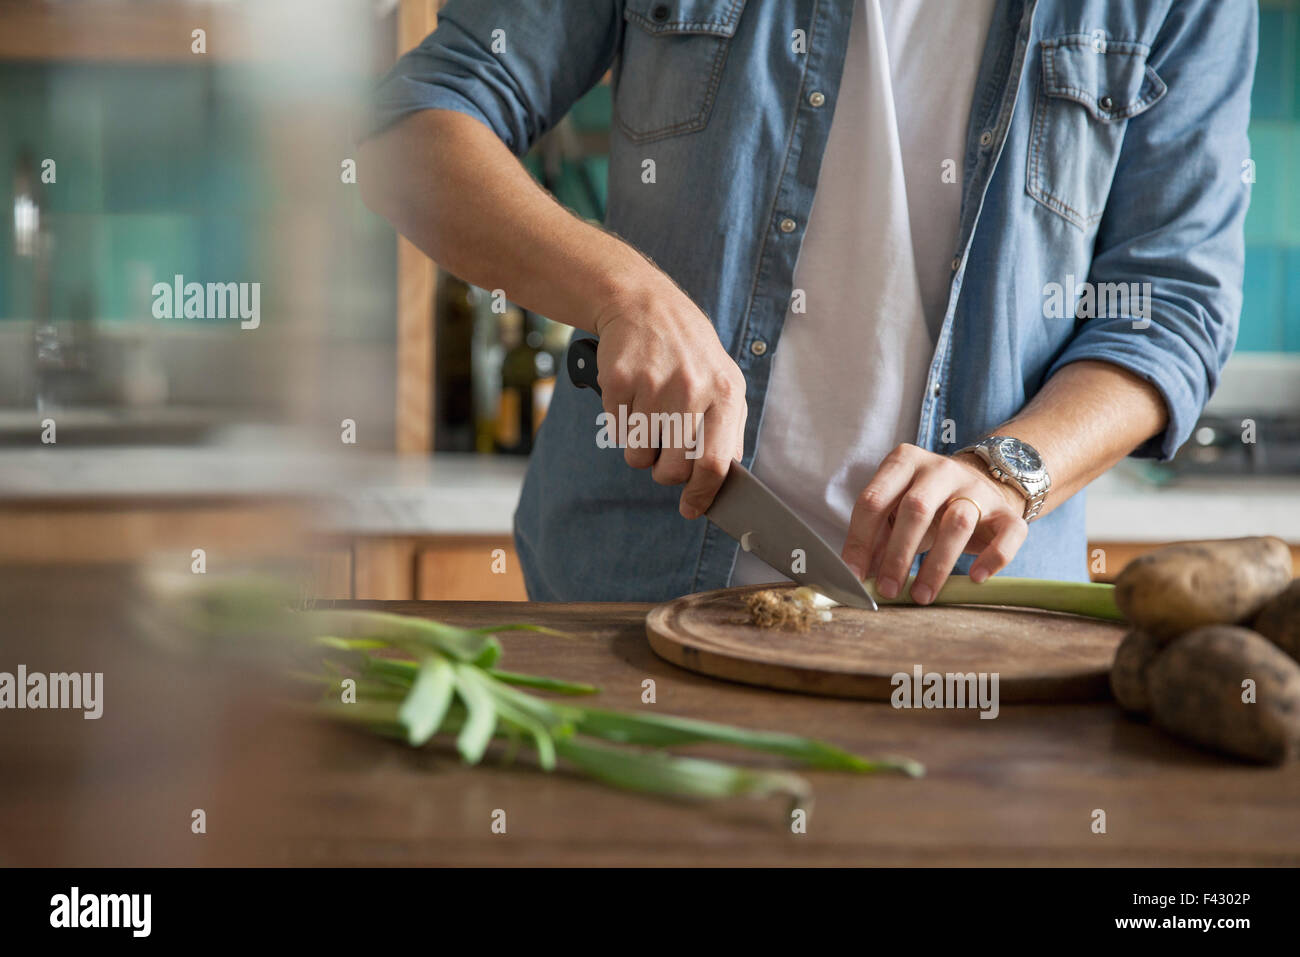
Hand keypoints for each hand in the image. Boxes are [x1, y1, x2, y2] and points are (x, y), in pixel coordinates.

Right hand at [591, 282, 746, 518]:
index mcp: (724, 393)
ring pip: (639, 456)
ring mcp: (653, 384)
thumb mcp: (723, 382)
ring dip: (641, 449)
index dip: (701, 494)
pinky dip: (622, 424)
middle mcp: (691, 388)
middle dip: (664, 472)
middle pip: (672, 468)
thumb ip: (728, 430)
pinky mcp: (619, 381)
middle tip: (664, 449)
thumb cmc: (688, 353)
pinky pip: (617, 432)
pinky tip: (633, 397)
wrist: (645, 305)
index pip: (715, 463)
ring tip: (649, 415)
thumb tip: (721, 480)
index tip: (690, 509)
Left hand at [841, 444, 1028, 603]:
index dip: (860, 541)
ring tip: (921, 596)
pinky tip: (975, 579)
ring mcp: (976, 488)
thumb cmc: (926, 505)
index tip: (855, 576)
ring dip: (937, 565)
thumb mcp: (894, 511)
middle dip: (898, 554)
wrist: (980, 484)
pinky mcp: (1006, 511)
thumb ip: (876, 537)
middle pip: (916, 508)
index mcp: (904, 462)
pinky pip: (1007, 534)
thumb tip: (857, 575)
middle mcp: (940, 469)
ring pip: (958, 522)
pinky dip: (994, 558)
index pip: (873, 500)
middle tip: (887, 590)